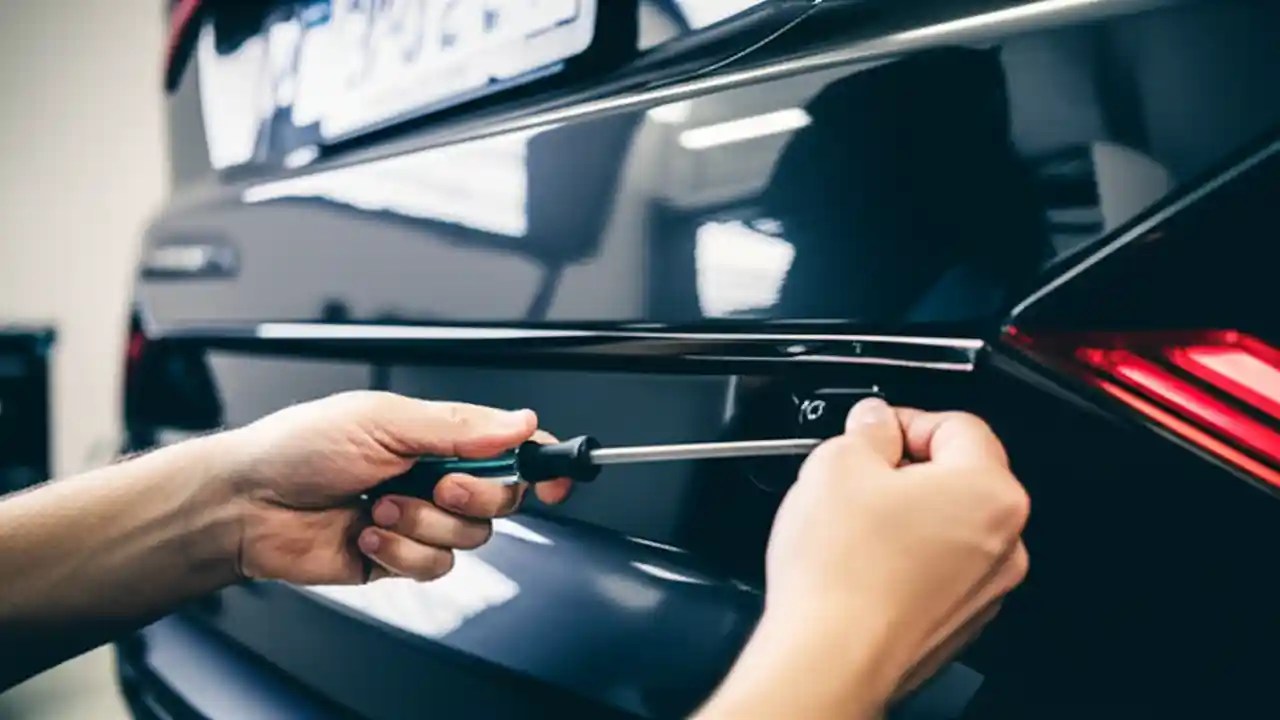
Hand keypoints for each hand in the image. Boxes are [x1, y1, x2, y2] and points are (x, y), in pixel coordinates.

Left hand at [219, 391, 571, 584]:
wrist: (247, 505)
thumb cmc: (299, 447)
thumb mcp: (383, 420)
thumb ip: (459, 427)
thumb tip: (519, 423)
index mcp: (437, 434)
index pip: (510, 445)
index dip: (542, 460)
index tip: (557, 475)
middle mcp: (435, 476)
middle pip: (502, 497)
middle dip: (473, 495)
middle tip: (434, 484)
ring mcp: (419, 520)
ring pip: (471, 538)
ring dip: (422, 524)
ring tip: (378, 506)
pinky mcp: (400, 558)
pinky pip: (435, 567)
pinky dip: (401, 553)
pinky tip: (368, 535)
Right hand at [698, 399, 1027, 717]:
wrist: (831, 657)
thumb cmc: (842, 572)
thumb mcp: (838, 463)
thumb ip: (867, 429)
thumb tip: (875, 421)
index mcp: (990, 491)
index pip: (957, 425)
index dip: (905, 421)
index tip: (871, 432)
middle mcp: (1005, 541)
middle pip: (958, 476)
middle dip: (905, 471)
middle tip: (855, 480)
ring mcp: (986, 587)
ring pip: (947, 524)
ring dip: (905, 516)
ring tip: (853, 527)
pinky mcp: (959, 619)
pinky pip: (938, 567)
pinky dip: (906, 558)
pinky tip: (862, 564)